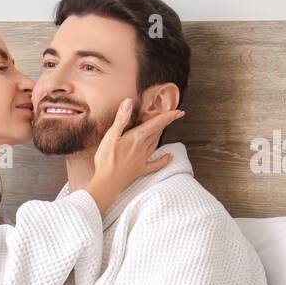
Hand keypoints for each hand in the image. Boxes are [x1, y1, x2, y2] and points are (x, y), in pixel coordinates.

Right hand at [82, 99, 184, 215]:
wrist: (106, 183)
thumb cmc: (106, 159)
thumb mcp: (110, 136)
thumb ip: (121, 119)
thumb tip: (128, 102)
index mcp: (137, 138)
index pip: (156, 124)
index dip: (168, 116)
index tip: (179, 111)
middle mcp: (142, 147)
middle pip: (157, 132)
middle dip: (165, 123)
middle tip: (173, 116)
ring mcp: (142, 159)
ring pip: (155, 144)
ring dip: (160, 135)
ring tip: (164, 128)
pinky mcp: (140, 169)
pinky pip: (155, 164)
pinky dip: (163, 160)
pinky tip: (169, 157)